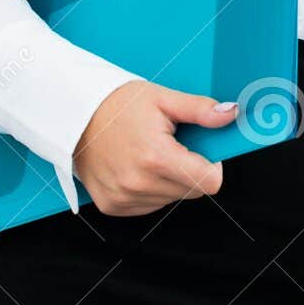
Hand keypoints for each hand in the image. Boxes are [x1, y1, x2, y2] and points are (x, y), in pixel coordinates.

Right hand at [74, 80, 235, 216]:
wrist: (72, 114)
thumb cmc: (116, 104)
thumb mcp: (162, 99)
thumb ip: (200, 110)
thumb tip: (231, 114)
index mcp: (156, 157)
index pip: (209, 182)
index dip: (212, 165)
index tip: (200, 149)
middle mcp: (139, 183)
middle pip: (193, 191)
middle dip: (189, 169)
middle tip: (170, 144)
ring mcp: (124, 198)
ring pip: (171, 198)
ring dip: (169, 180)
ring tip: (148, 153)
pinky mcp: (112, 206)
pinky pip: (149, 204)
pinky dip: (149, 189)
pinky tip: (135, 166)